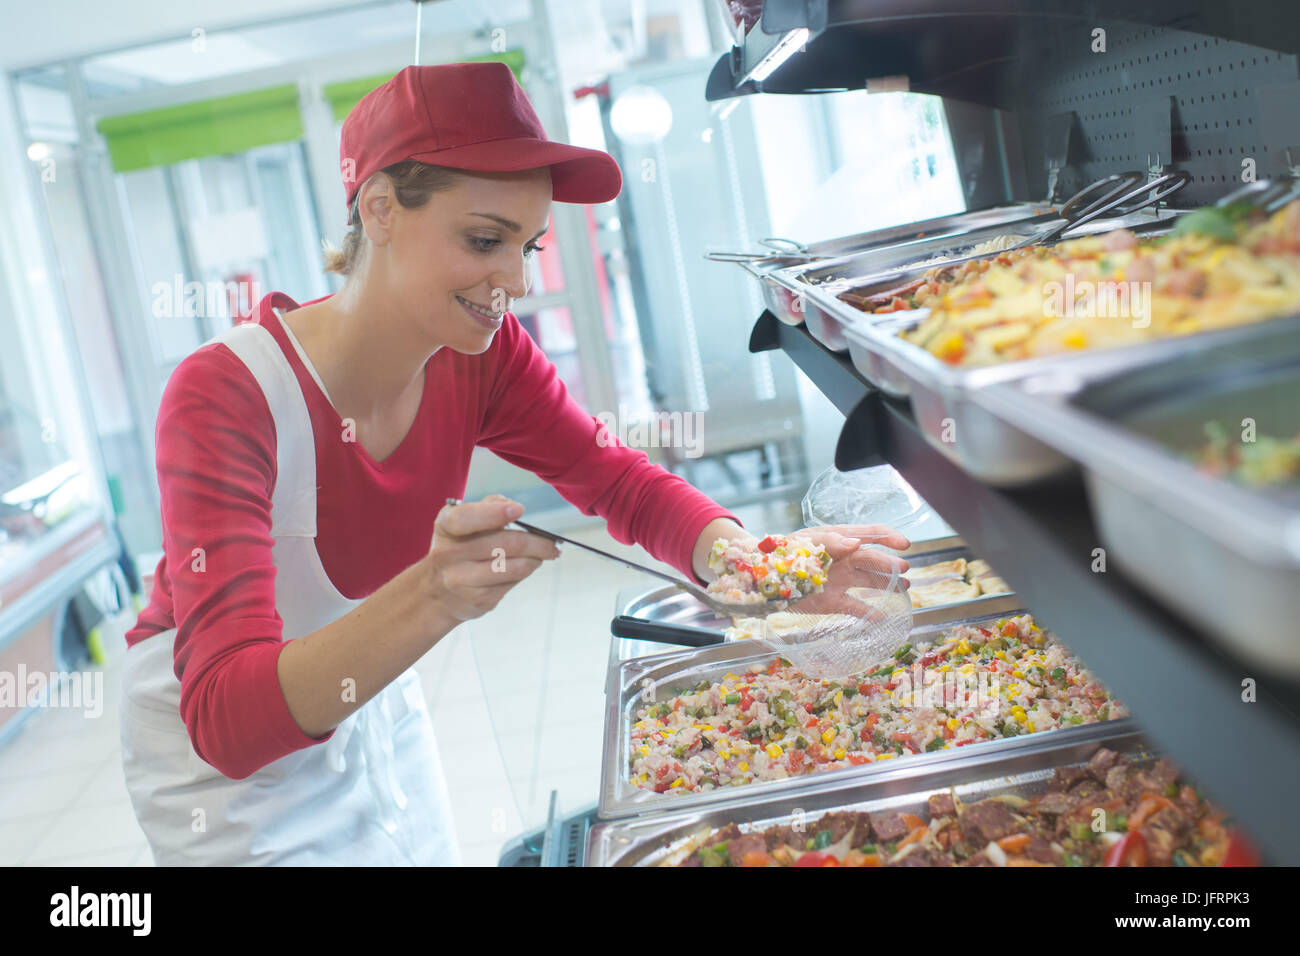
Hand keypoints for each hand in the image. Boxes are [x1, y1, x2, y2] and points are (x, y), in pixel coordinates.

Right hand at [426, 494, 560, 622]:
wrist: (438, 592)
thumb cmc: (460, 547)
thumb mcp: (464, 521)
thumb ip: (488, 507)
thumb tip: (509, 505)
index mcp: (446, 527)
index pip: (467, 519)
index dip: (494, 514)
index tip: (519, 511)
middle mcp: (449, 554)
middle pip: (505, 544)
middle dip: (537, 543)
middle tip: (553, 544)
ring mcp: (462, 580)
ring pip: (514, 568)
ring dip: (535, 560)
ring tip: (542, 556)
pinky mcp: (477, 601)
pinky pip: (512, 584)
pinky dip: (523, 574)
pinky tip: (523, 569)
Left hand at [741, 525, 910, 617]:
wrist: (760, 575)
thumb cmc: (783, 551)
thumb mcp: (804, 541)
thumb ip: (829, 541)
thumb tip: (855, 542)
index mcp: (839, 539)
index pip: (870, 534)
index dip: (889, 537)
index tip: (904, 544)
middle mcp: (844, 559)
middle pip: (872, 559)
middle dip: (890, 563)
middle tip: (904, 569)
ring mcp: (840, 580)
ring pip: (870, 581)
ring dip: (888, 584)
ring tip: (905, 588)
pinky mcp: (832, 601)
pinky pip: (855, 607)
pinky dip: (869, 613)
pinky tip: (883, 617)